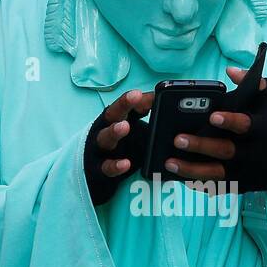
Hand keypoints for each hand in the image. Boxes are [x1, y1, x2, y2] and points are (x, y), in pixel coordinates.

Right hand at [83, 88, 153, 205]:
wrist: (100, 174)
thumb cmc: (123, 147)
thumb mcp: (136, 131)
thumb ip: (148, 120)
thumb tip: (168, 105)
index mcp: (115, 120)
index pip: (124, 104)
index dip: (132, 97)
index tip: (142, 92)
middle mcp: (105, 130)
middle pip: (112, 114)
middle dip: (123, 105)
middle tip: (135, 96)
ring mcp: (100, 150)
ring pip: (105, 138)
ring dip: (114, 131)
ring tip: (124, 126)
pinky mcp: (98, 169)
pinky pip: (106, 167)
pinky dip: (115, 165)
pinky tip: (126, 164)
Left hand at [164, 65, 266, 193]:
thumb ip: (255, 83)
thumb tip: (230, 71)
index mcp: (262, 129)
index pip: (245, 125)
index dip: (230, 121)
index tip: (213, 117)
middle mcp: (254, 153)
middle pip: (225, 151)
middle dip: (201, 146)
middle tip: (177, 140)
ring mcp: (248, 172)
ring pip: (218, 174)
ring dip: (193, 170)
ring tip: (169, 163)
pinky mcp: (244, 185)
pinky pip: (219, 187)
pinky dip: (201, 185)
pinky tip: (181, 179)